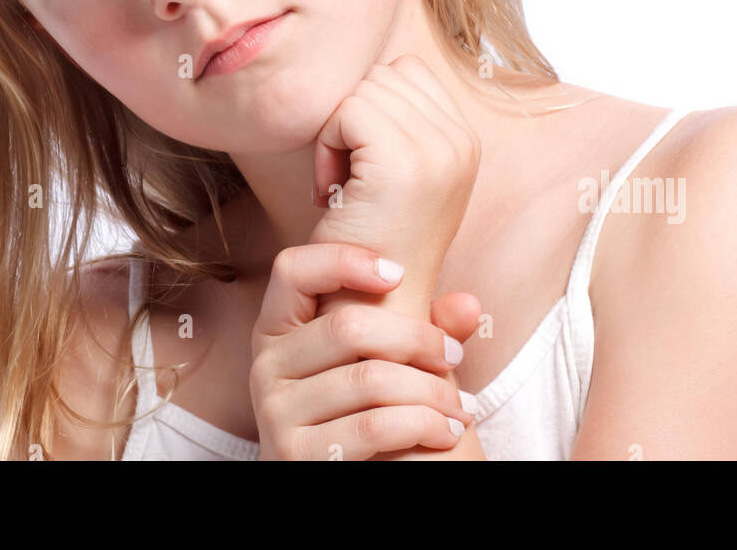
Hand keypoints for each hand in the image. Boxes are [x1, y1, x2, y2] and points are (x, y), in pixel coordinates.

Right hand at [249, 243, 481, 460]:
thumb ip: (422, 328)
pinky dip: (421, 425)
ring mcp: (274, 412)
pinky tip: (446, 433)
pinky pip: (371, 427)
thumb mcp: (386, 361)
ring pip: (369, 378)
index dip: (343, 260)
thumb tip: (471, 305)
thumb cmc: (366, 410)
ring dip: (431, 393)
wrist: (353, 476)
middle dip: (417, 339)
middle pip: (347, 325)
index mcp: (276, 330)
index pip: (292, 269)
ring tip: (461, 407)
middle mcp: (264, 366)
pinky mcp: (293, 455)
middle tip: (455, 356)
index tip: (399, 273)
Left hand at [308, 54, 481, 301]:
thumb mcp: (402, 172)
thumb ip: (402, 120)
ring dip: (337, 132)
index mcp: (466, 139)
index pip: (406, 71)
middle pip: (383, 74)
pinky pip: (347, 111)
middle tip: (350, 177)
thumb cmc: (371, 240)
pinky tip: (332, 191)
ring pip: (364, 89)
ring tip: (344, 184)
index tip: (367, 164)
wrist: (374, 310)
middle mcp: (462, 141)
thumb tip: (372, 73)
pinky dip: (326, 146)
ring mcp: (438, 151)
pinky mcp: (403, 163)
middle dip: (354, 117)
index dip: (373, 108)